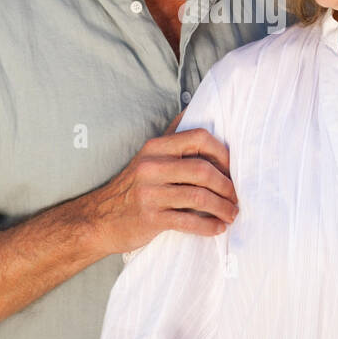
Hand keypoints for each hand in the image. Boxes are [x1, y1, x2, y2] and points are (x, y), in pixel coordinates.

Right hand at [89, 118, 238, 256]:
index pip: (198, 138)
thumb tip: (194, 110)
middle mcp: (152, 167)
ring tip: (232, 214)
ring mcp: (150, 193)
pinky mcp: (150, 218)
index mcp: (156, 148)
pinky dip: (208, 226)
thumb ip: (172, 139)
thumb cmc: (132, 187)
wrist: (99, 218)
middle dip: (227, 185)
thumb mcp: (148, 157)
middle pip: (203, 170)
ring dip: (222, 207)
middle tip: (237, 197)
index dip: (223, 153)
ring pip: (199, 197)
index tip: (233, 169)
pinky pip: (188, 222)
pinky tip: (218, 228)